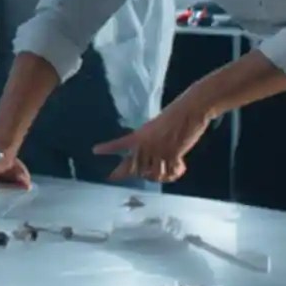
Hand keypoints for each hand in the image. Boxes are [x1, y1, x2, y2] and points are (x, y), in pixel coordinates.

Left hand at [93, 94, 212, 183]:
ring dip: (160, 176)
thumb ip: (148, 141)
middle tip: (143, 175)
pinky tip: (181, 167)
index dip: (108, 148)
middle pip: (135, 168)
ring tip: (167, 171)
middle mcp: (146, 144)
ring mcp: (159, 150)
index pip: (120, 144)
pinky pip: (170, 173)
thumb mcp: (155, 128)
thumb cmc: (176, 115)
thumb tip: (147, 157)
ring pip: (153, 175)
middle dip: (136, 174)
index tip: (95, 151)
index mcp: (140, 135)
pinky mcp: (173, 154)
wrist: (190, 109)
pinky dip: (176, 173)